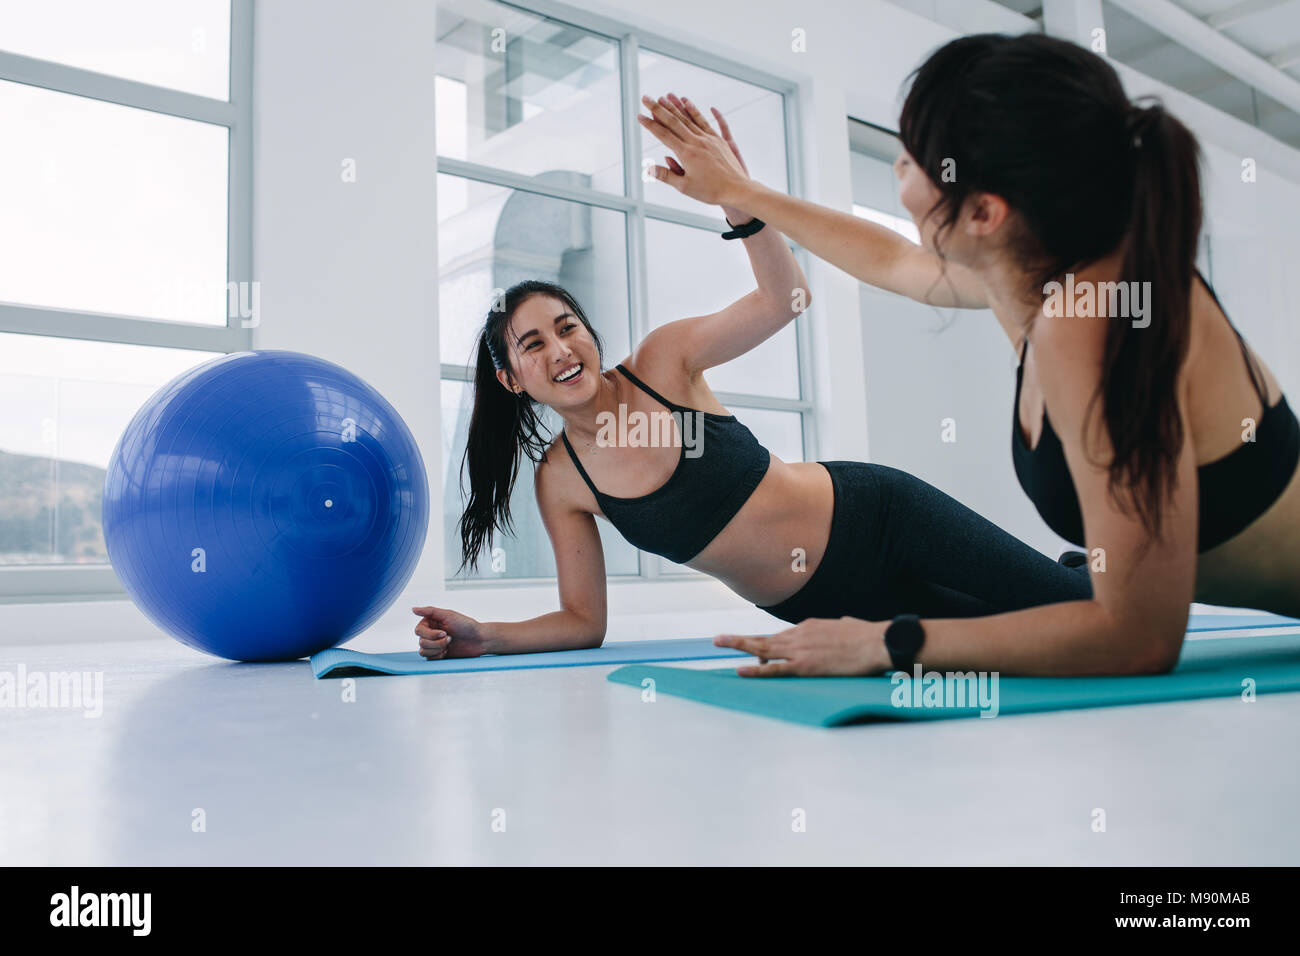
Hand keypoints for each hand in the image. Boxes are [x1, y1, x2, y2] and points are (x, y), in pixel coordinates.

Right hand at [412, 605, 490, 659]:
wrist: (479, 639)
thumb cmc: (466, 625)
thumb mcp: (448, 615)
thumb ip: (430, 611)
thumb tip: (413, 609)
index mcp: (431, 623)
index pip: (418, 631)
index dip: (430, 634)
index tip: (445, 632)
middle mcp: (430, 634)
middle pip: (421, 642)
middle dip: (436, 642)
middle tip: (450, 638)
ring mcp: (434, 645)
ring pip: (423, 651)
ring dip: (438, 649)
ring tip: (449, 644)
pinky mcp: (438, 655)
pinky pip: (430, 659)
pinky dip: (439, 656)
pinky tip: (448, 651)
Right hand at [639, 92, 752, 209]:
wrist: (737, 189)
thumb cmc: (711, 191)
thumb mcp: (685, 187)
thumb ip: (666, 175)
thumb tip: (648, 168)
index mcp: (686, 153)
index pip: (663, 135)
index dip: (650, 124)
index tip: (640, 116)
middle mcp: (697, 142)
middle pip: (674, 121)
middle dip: (658, 108)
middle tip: (646, 98)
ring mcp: (709, 138)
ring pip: (689, 118)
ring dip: (675, 105)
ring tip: (664, 96)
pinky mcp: (719, 139)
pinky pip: (705, 121)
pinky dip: (695, 110)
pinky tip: (688, 101)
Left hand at [714, 617, 890, 676]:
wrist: (877, 642)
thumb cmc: (868, 636)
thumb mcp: (848, 625)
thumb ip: (840, 625)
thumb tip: (844, 622)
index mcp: (808, 626)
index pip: (781, 637)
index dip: (766, 646)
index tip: (756, 652)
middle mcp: (799, 635)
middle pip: (764, 639)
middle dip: (740, 640)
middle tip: (718, 640)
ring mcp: (799, 650)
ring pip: (762, 649)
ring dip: (739, 646)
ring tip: (719, 643)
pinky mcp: (805, 666)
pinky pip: (775, 669)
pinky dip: (756, 670)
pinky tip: (741, 670)